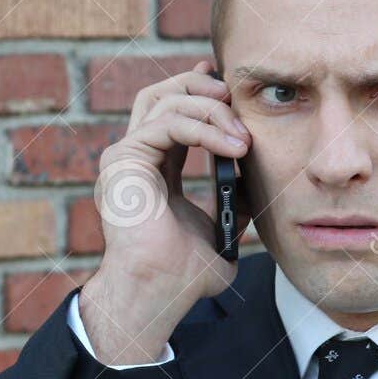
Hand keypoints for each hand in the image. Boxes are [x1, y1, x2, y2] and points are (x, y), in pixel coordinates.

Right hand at [81, 60, 247, 362]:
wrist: (161, 293)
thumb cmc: (184, 274)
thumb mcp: (220, 231)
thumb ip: (231, 204)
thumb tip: (252, 188)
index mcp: (155, 169)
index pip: (173, 114)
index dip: (200, 93)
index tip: (228, 85)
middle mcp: (136, 157)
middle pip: (161, 93)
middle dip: (201, 85)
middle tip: (234, 94)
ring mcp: (126, 157)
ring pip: (165, 101)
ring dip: (212, 110)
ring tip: (244, 138)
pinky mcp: (124, 160)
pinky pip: (168, 124)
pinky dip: (205, 128)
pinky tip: (234, 148)